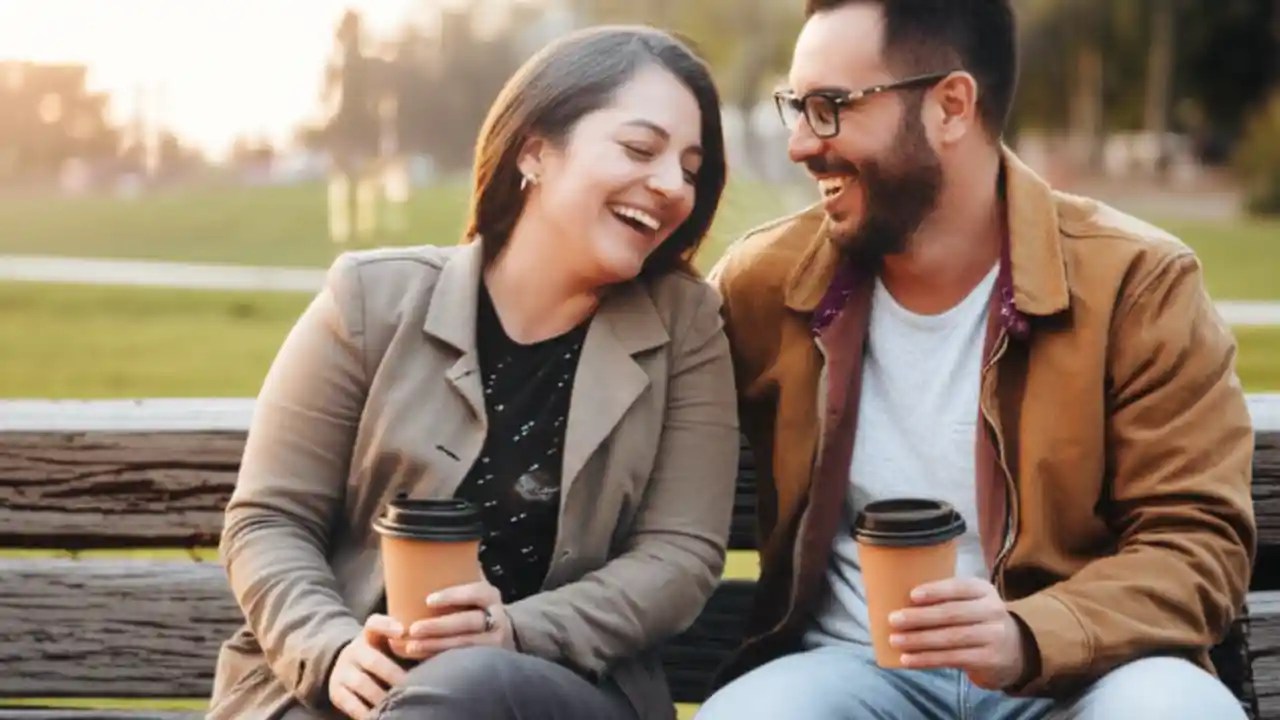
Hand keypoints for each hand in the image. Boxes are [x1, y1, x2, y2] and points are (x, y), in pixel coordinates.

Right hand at [328, 614, 408, 719]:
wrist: (345, 666)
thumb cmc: (378, 654)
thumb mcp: (387, 642)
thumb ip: (406, 642)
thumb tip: (432, 649)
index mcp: (369, 635)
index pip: (374, 623)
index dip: (386, 625)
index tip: (401, 631)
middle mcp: (354, 650)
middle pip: (373, 660)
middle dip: (393, 674)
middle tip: (412, 685)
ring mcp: (343, 671)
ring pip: (361, 683)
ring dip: (381, 696)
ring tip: (399, 704)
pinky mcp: (336, 691)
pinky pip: (350, 704)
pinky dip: (366, 712)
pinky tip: (380, 717)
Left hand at [390, 580, 514, 659]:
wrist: (502, 632)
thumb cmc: (476, 605)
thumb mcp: (474, 586)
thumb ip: (460, 570)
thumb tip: (435, 542)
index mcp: (490, 595)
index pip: (475, 592)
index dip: (453, 596)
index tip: (428, 600)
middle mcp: (496, 617)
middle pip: (468, 622)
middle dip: (439, 627)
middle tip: (414, 628)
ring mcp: (494, 640)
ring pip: (465, 645)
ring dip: (436, 646)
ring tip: (411, 646)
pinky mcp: (487, 658)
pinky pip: (462, 659)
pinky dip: (440, 659)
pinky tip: (420, 659)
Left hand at [888, 577, 1027, 689]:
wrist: (1013, 650)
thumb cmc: (976, 619)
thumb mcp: (969, 601)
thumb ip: (944, 598)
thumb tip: (896, 597)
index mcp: (983, 590)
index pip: (959, 588)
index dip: (936, 591)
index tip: (912, 595)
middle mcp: (992, 611)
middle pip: (952, 614)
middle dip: (920, 617)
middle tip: (893, 619)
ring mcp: (993, 637)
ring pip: (950, 638)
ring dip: (919, 640)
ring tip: (895, 640)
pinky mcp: (988, 660)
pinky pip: (952, 659)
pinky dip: (927, 659)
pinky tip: (908, 660)